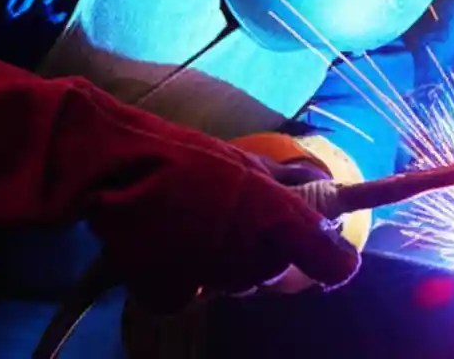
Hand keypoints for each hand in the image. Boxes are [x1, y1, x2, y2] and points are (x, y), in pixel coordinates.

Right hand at [81, 114, 359, 312]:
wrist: (115, 166)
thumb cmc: (184, 157)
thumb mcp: (245, 160)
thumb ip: (289, 178)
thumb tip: (322, 184)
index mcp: (278, 218)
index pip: (333, 262)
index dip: (334, 260)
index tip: (337, 256)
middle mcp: (254, 255)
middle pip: (270, 272)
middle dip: (257, 250)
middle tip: (228, 215)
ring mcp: (213, 280)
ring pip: (230, 284)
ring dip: (217, 263)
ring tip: (190, 224)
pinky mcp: (174, 297)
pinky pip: (188, 295)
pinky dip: (177, 277)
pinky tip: (164, 245)